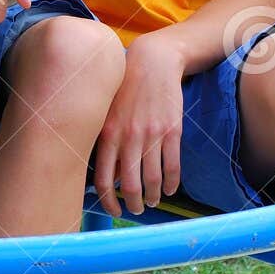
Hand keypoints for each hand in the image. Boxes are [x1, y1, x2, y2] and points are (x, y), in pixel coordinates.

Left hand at [91, 36, 185, 216]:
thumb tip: (102, 173)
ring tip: (153, 201)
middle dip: (134, 204)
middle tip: (136, 210)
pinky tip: (169, 189)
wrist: (152, 63)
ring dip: (153, 197)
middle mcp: (128, 138)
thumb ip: (102, 140)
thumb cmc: (124, 88)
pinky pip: (172, 167)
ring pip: (153, 180)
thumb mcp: (105, 112)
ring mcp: (151, 135)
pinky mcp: (172, 132)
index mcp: (107, 134)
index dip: (109, 202)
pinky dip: (171, 184)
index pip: (103, 180)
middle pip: (130, 185)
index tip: (115, 211)